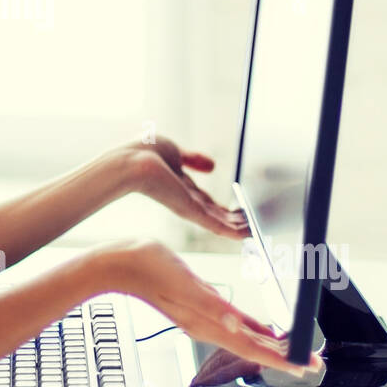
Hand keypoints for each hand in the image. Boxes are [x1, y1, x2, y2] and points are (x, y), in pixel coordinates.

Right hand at [95, 237, 321, 377]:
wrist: (117, 264)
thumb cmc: (147, 270)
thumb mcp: (184, 284)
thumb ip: (212, 307)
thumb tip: (238, 326)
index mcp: (208, 322)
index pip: (252, 348)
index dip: (282, 358)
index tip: (306, 365)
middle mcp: (207, 324)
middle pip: (252, 347)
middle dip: (282, 355)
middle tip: (309, 361)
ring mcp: (201, 316)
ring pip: (244, 337)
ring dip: (269, 344)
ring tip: (291, 348)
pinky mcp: (196, 304)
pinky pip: (232, 323)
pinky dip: (250, 328)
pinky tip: (257, 326)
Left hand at [116, 135, 248, 240]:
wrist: (132, 160)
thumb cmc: (144, 153)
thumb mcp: (174, 152)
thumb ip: (193, 159)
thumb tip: (213, 165)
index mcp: (180, 187)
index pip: (207, 202)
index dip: (223, 208)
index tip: (239, 211)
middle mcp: (185, 200)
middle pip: (215, 215)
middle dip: (234, 220)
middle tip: (253, 224)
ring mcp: (187, 208)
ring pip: (218, 223)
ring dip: (237, 227)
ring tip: (254, 231)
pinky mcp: (190, 211)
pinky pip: (216, 225)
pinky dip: (233, 230)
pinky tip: (247, 234)